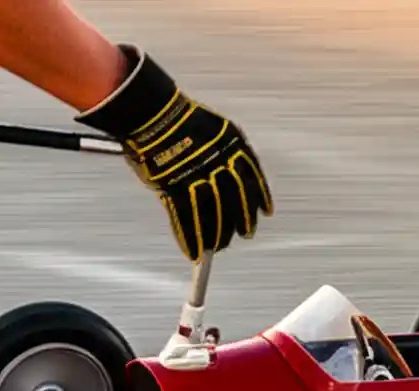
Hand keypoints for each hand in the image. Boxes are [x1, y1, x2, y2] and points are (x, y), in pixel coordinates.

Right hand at [76, 45, 272, 262]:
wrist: (152, 112)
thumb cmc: (178, 120)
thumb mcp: (212, 131)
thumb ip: (221, 154)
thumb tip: (224, 180)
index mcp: (233, 145)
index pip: (254, 178)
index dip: (260, 198)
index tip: (266, 213)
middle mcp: (221, 162)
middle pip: (237, 201)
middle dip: (243, 221)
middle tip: (245, 234)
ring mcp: (198, 176)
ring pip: (214, 214)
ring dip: (217, 234)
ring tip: (218, 247)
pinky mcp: (175, 187)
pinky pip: (186, 219)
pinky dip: (191, 238)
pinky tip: (195, 251)